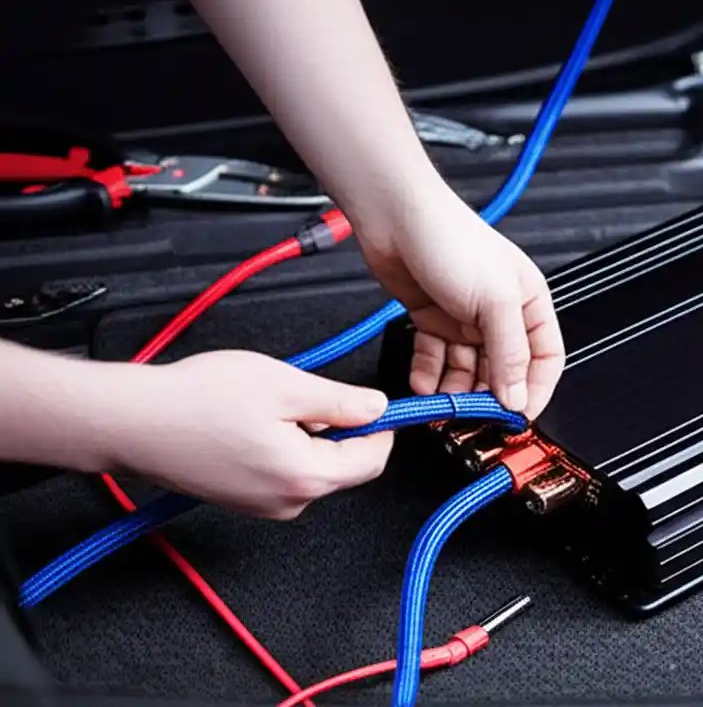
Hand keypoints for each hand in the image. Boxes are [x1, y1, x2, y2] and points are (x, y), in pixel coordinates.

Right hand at [108, 351, 392, 519]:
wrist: (132, 421)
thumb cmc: (195, 402)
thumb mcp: (285, 385)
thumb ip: (340, 401)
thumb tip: (378, 408)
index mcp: (305, 476)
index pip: (373, 460)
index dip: (382, 427)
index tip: (377, 403)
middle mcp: (288, 502)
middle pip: (344, 466)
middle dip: (339, 429)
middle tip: (308, 395)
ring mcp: (264, 505)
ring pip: (313, 467)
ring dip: (308, 435)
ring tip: (269, 406)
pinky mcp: (243, 499)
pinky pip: (283, 472)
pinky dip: (282, 445)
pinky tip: (251, 423)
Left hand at [356, 191, 564, 417]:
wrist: (396, 217)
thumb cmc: (451, 239)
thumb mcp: (495, 302)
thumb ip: (510, 353)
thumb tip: (517, 396)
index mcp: (529, 304)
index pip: (544, 359)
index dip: (535, 390)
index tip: (518, 417)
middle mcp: (500, 315)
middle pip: (503, 370)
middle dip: (488, 394)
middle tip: (474, 415)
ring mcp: (465, 319)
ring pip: (468, 370)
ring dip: (456, 389)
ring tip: (443, 401)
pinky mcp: (434, 320)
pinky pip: (436, 359)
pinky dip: (429, 374)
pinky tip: (423, 382)